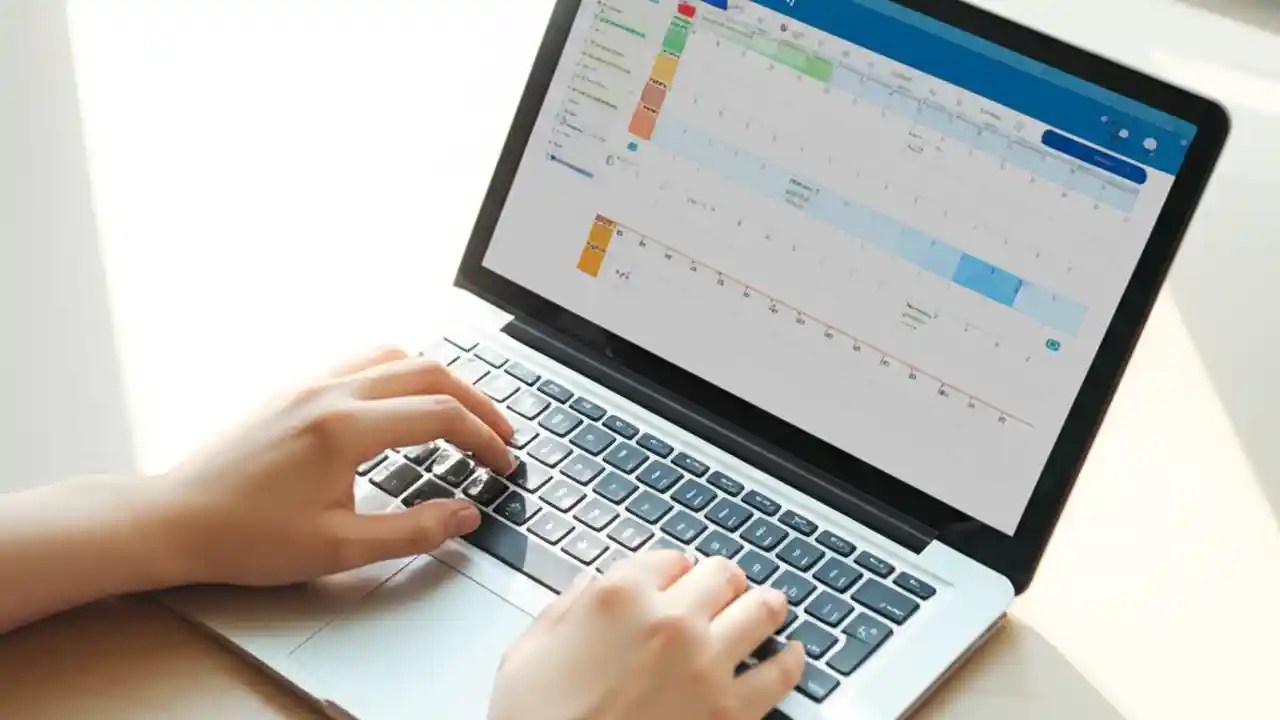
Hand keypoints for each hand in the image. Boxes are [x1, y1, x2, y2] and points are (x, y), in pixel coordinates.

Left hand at [155, 346, 516, 587]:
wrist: (173, 519)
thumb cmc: (246, 537)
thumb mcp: (337, 549)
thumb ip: (411, 531)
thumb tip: (465, 514)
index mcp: (345, 429)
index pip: (441, 416)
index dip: (485, 439)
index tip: (504, 465)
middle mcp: (330, 392)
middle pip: (430, 371)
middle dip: (477, 401)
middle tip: (502, 434)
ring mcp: (310, 384)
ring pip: (396, 355)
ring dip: (440, 379)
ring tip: (463, 413)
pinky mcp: (294, 389)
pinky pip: (363, 361)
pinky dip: (402, 374)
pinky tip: (405, 406)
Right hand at [489, 552, 805, 719]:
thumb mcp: (524, 657)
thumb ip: (561, 612)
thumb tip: (585, 588)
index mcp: (618, 597)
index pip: (669, 558)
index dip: (674, 571)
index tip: (678, 581)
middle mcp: (670, 619)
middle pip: (721, 574)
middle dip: (723, 582)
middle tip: (725, 592)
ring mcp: (708, 663)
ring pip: (761, 609)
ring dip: (764, 606)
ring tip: (768, 609)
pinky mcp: (732, 711)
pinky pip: (781, 672)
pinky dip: (792, 660)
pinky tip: (792, 655)